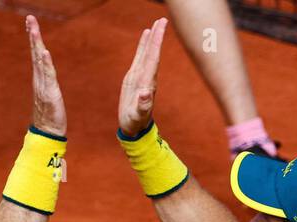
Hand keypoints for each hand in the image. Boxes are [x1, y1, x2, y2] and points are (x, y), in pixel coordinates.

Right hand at [26, 15, 65, 136]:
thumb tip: (47, 77)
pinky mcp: (50, 93)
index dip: (33, 38)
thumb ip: (47, 84)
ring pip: (40, 61)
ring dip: (37, 44)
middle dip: (33, 35)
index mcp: (39, 78)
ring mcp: (43, 86)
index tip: (30, 22)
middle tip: (30, 18)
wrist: (48, 133)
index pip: (36, 54)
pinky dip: (46, 63)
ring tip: (34, 30)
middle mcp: (39, 79)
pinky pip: (48, 76)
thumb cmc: (50, 115)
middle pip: (36, 53)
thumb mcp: (49, 95)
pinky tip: (44, 52)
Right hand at [118, 17, 167, 138]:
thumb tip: (145, 94)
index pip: (153, 58)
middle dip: (157, 36)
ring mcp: (141, 75)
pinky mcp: (135, 76)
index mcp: (147, 82)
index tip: (160, 29)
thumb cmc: (135, 122)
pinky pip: (140, 57)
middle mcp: (147, 76)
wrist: (134, 126)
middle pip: (152, 52)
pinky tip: (146, 35)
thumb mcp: (138, 115)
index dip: (156, 43)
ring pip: (147, 52)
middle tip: (162, 20)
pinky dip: (143, 45)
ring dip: (152, 38)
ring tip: (156, 23)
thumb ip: (142, 105)